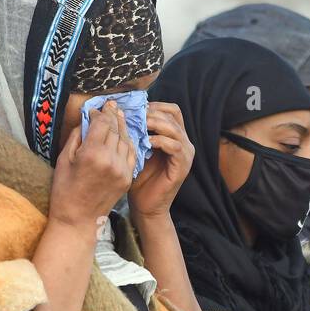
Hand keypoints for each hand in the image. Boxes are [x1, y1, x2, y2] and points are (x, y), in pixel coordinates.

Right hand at [48, 101, 135, 229]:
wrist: (78, 219)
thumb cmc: (64, 190)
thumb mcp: (64, 160)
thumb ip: (77, 137)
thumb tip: (87, 121)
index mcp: (92, 153)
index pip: (102, 123)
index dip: (100, 113)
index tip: (96, 109)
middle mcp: (110, 159)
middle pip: (116, 129)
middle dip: (113, 116)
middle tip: (112, 105)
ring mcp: (121, 170)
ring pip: (126, 140)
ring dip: (122, 127)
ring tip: (119, 116)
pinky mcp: (127, 178)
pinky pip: (131, 154)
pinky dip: (129, 142)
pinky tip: (125, 136)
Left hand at [129, 101, 193, 220]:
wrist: (145, 205)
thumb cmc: (139, 178)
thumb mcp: (137, 149)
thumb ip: (137, 132)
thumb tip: (123, 110)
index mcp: (175, 137)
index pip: (171, 110)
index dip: (155, 105)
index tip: (135, 108)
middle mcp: (184, 143)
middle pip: (173, 115)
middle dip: (152, 112)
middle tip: (134, 114)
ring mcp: (186, 155)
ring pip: (174, 129)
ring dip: (155, 124)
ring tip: (139, 125)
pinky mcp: (183, 167)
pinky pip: (175, 147)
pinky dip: (160, 141)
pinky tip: (146, 142)